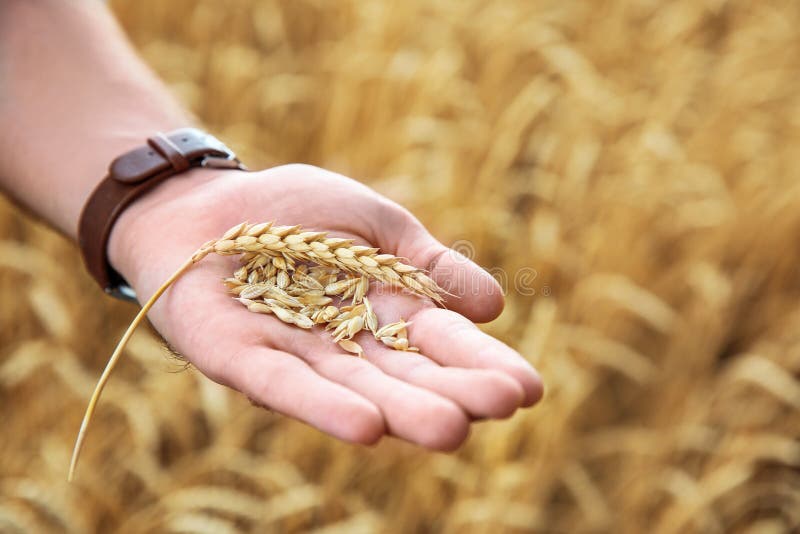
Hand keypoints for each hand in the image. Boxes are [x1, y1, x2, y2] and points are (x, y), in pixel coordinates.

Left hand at [108, 164, 542, 449]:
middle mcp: (347, 346)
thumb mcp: (376, 223)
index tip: (528, 387)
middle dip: (451, 392)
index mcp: (385, 312)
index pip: (442, 343)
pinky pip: (284, 383)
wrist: (202, 205)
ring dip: (399, 410)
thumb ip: (428, 264)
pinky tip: (366, 429)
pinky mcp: (240, 356)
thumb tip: (495, 307)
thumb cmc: (294, 211)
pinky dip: (323, 405)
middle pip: (404, 374)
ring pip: (354, 388)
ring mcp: (295, 355)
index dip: (482, 364)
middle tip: (500, 406)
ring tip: (448, 430)